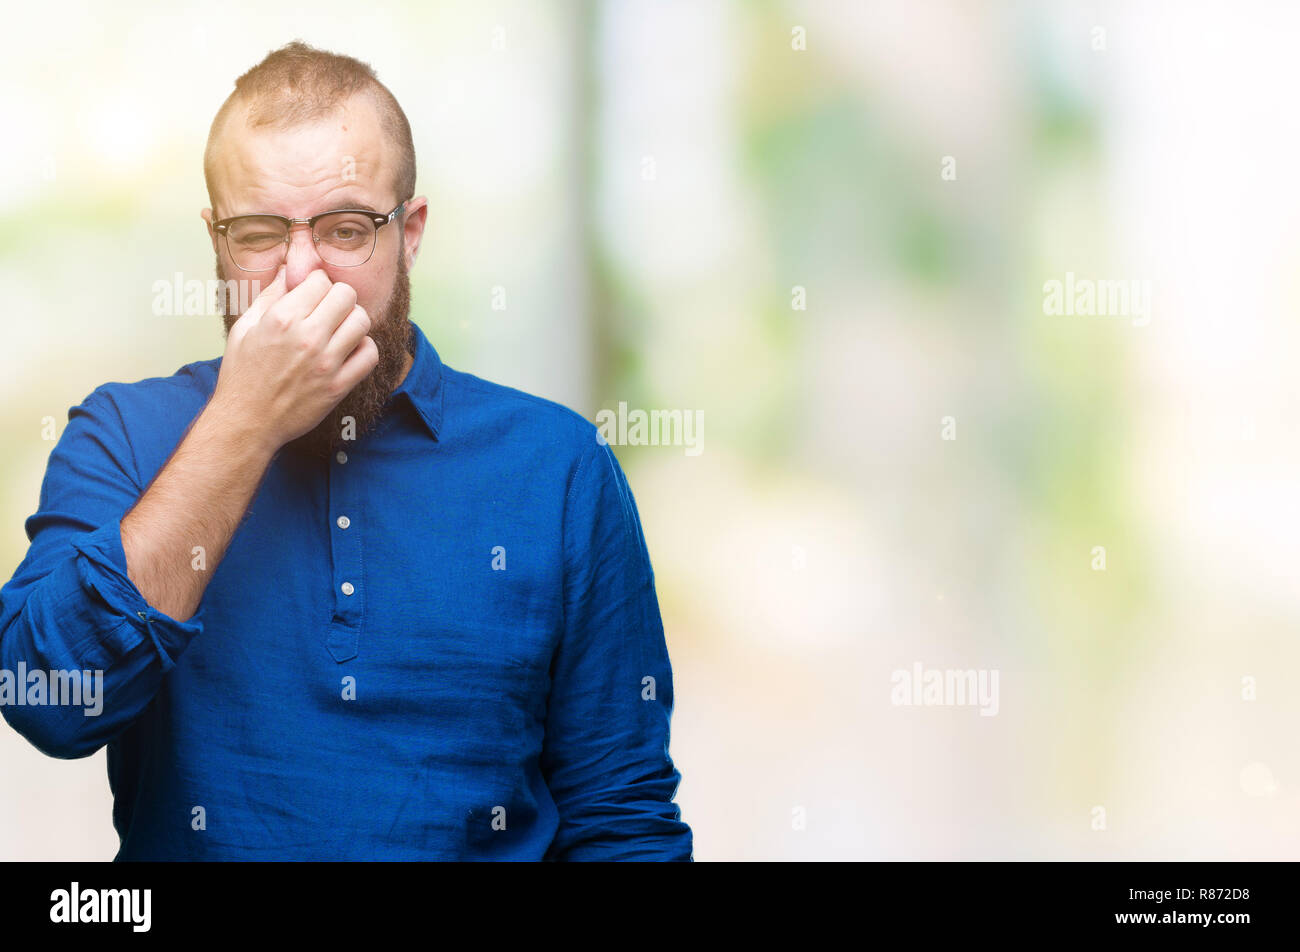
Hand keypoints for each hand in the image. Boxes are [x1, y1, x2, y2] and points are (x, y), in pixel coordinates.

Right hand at [210, 266, 378, 452]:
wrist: (247, 421)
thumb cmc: (242, 374)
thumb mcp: (245, 327)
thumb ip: (270, 295)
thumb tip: (289, 269)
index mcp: (281, 318)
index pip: (320, 280)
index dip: (317, 285)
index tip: (312, 296)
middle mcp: (307, 337)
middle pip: (347, 295)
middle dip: (338, 298)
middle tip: (328, 311)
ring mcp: (326, 362)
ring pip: (363, 321)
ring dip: (353, 322)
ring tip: (339, 331)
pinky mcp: (339, 386)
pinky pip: (370, 354)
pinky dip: (364, 349)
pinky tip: (349, 351)